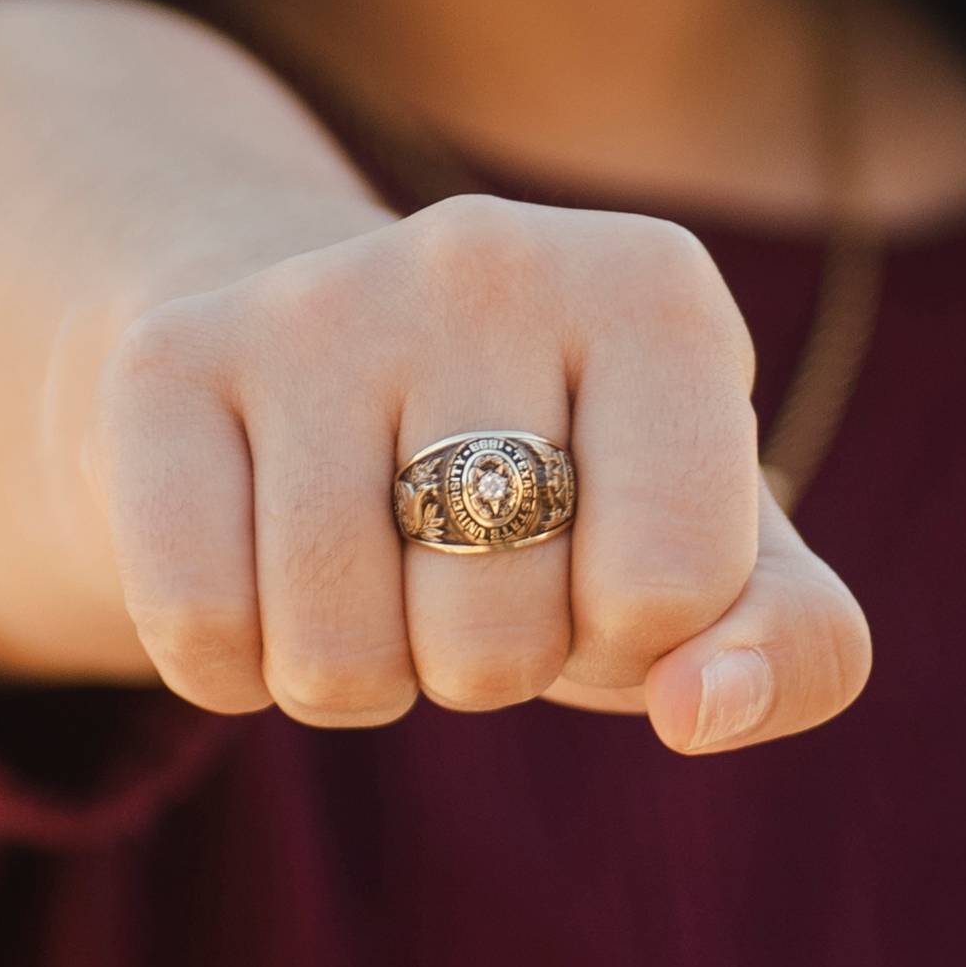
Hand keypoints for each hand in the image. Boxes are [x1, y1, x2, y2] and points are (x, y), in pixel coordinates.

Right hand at [86, 193, 870, 751]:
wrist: (340, 365)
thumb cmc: (574, 487)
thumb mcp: (724, 564)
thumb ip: (795, 650)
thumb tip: (702, 709)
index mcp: (657, 289)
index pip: (676, 588)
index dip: (634, 634)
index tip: (603, 556)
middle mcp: (487, 257)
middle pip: (499, 640)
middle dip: (491, 664)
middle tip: (469, 564)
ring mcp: (315, 297)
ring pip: (337, 658)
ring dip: (363, 679)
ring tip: (379, 570)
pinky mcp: (170, 356)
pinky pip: (200, 635)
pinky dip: (237, 673)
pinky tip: (268, 576)